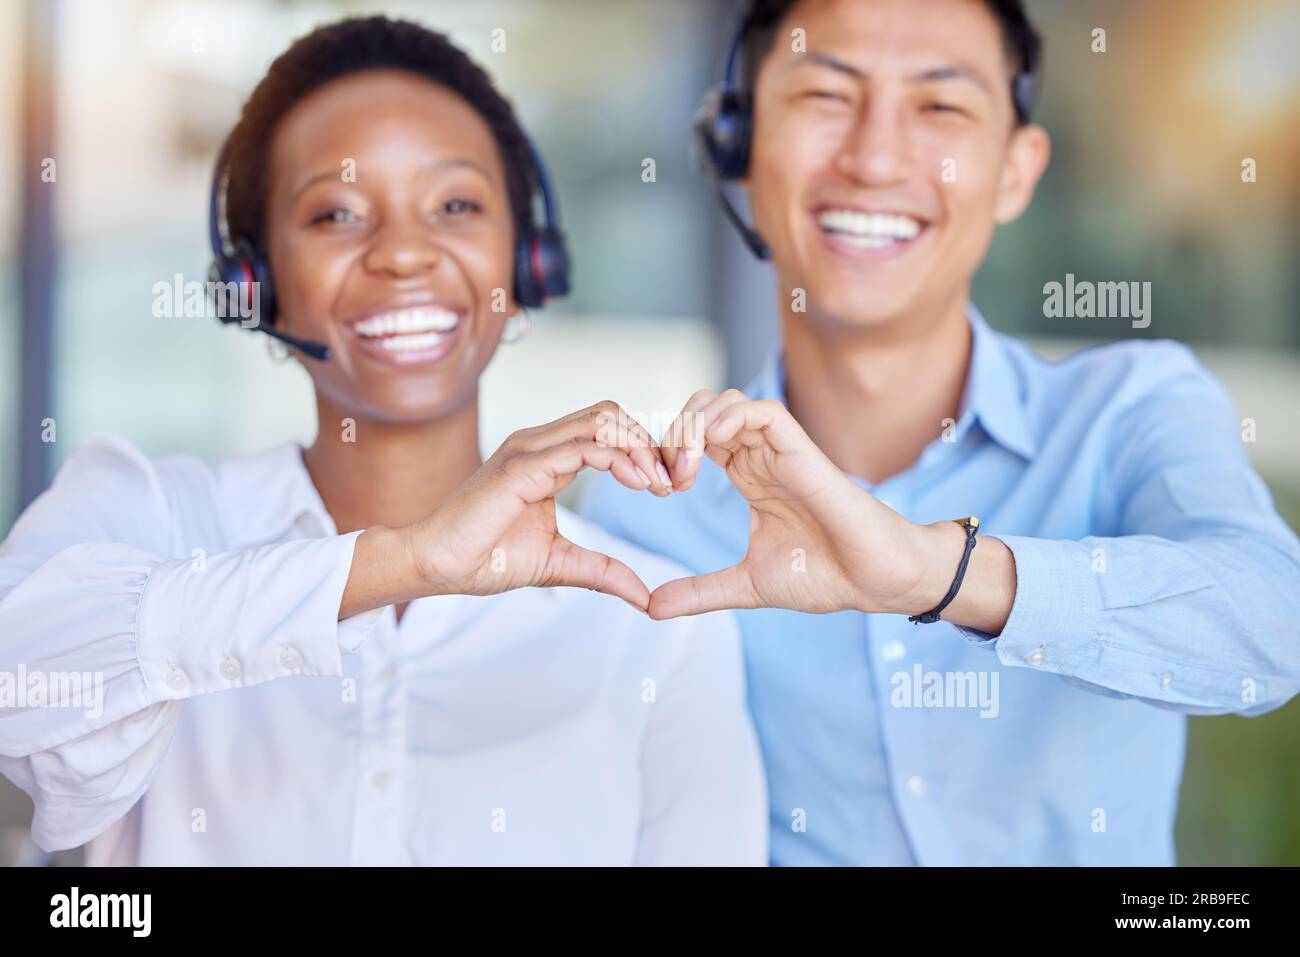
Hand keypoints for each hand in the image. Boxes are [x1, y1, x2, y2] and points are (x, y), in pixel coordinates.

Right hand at [407, 401, 673, 610]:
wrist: (435, 565)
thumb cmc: (484, 559)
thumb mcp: (559, 564)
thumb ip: (602, 571)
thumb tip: (644, 596)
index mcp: (546, 456)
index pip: (607, 430)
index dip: (644, 450)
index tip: (669, 487)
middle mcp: (538, 442)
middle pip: (611, 414)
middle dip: (650, 442)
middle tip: (674, 482)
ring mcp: (529, 449)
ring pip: (602, 420)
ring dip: (641, 447)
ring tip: (660, 484)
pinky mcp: (522, 466)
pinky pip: (584, 445)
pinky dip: (620, 458)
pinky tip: (639, 484)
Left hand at [650, 389, 945, 619]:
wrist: (873, 581)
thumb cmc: (823, 576)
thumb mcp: (744, 585)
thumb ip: (699, 591)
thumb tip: (651, 608)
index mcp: (747, 476)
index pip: (695, 437)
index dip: (666, 452)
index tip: (657, 490)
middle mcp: (760, 456)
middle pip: (702, 409)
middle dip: (672, 433)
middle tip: (664, 478)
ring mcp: (781, 450)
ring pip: (726, 401)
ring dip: (694, 425)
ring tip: (685, 469)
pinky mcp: (802, 450)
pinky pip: (763, 410)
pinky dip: (730, 416)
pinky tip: (711, 445)